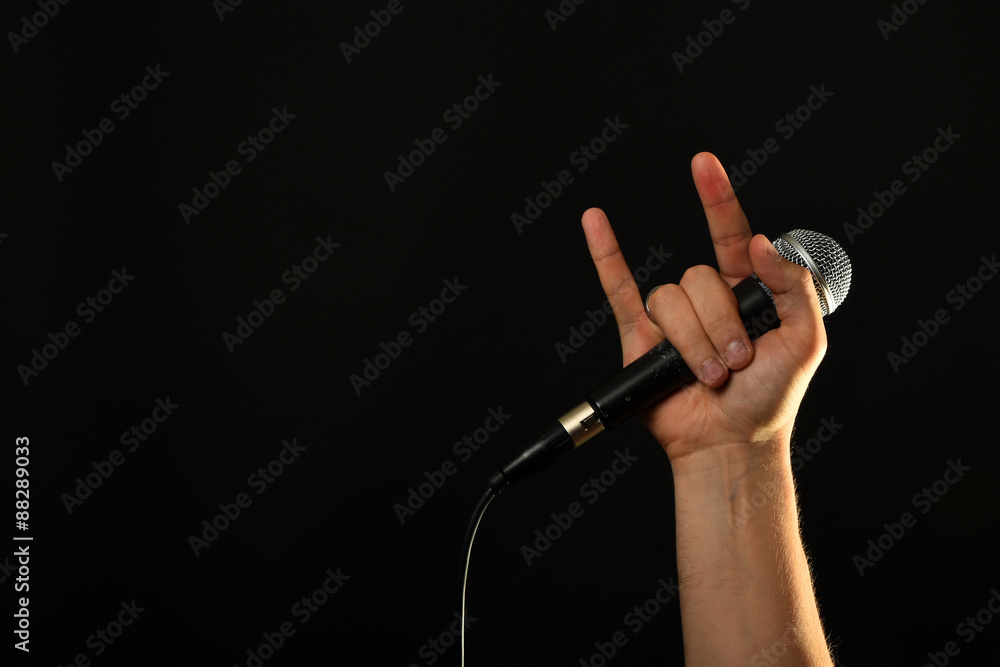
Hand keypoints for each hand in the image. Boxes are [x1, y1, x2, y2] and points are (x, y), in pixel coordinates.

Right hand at [581, 152, 827, 464]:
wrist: (730, 443)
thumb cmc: (770, 397)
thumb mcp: (805, 340)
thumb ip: (794, 286)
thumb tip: (762, 242)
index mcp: (746, 290)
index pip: (731, 234)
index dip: (717, 198)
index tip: (704, 165)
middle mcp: (707, 298)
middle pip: (698, 278)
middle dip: (720, 324)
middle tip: (737, 362)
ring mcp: (672, 317)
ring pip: (668, 299)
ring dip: (692, 341)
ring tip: (710, 375)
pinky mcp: (639, 337)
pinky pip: (617, 289)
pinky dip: (605, 255)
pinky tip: (596, 222)